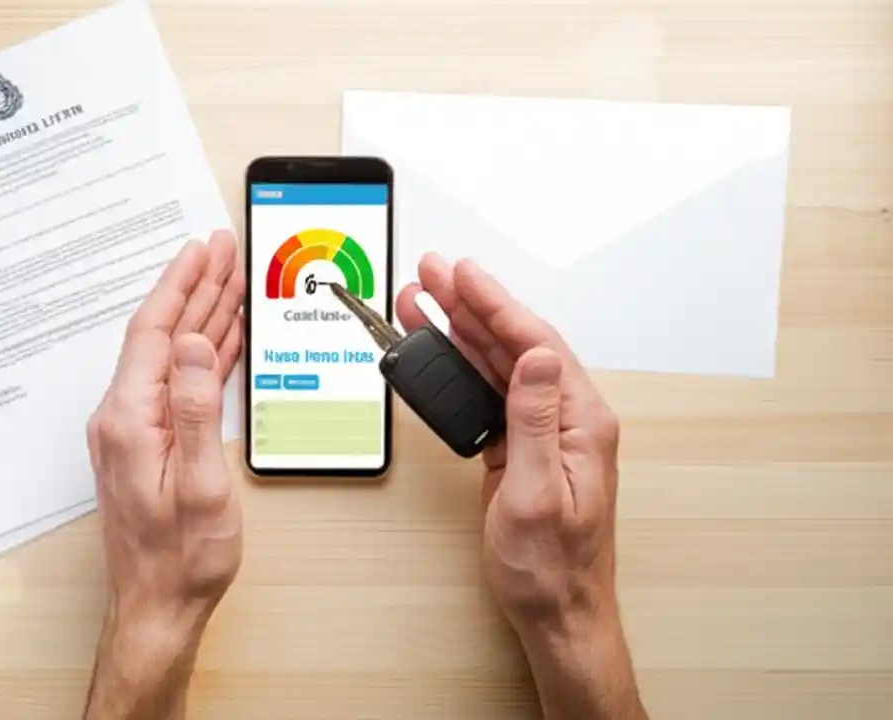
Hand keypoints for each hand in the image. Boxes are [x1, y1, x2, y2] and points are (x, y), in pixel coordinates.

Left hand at [84, 232, 244, 719]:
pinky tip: (221, 340)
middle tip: (223, 249)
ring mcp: (133, 430)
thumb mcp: (199, 485)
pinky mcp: (147, 444)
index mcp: (129, 419)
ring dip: (200, 317)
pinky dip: (202, 356)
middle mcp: (123, 418)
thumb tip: (194, 346)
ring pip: (172, 356)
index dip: (181, 285)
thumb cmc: (180, 559)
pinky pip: (177, 383)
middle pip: (162, 336)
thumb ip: (193, 409)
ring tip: (229, 280)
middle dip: (194, 288)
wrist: (157, 607)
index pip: (154, 332)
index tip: (203, 250)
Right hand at [396, 253, 645, 719]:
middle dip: (474, 303)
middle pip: (517, 344)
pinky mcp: (524, 448)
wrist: (556, 614)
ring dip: (465, 328)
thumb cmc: (552, 568)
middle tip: (433, 272)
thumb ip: (535, 420)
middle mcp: (568, 419)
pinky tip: (445, 346)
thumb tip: (537, 357)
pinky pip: (492, 392)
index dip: (496, 305)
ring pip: (501, 364)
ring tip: (428, 296)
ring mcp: (546, 432)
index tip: (463, 275)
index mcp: (583, 423)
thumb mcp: (537, 493)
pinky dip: (464, 365)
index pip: (536, 345)